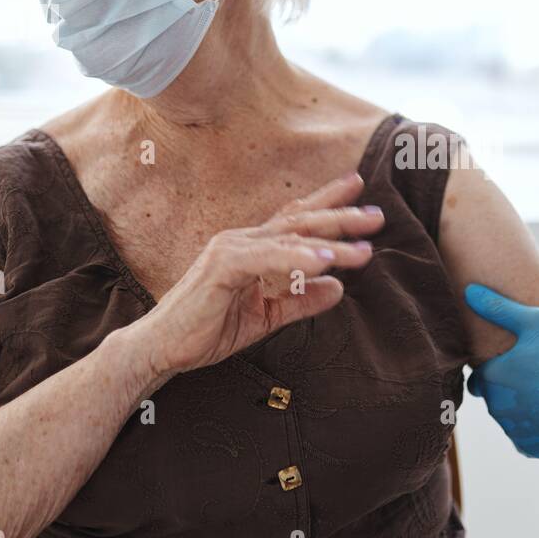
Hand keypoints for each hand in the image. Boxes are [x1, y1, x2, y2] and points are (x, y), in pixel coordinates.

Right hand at [126, 172, 382, 377]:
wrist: (161, 348)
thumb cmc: (206, 330)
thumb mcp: (266, 317)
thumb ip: (300, 301)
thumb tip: (339, 289)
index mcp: (252, 248)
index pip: (295, 218)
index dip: (327, 201)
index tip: (360, 189)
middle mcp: (243, 240)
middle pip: (300, 220)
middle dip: (341, 215)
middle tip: (378, 215)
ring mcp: (231, 249)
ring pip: (291, 238)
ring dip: (330, 240)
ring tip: (364, 247)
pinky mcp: (222, 267)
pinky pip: (267, 258)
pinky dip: (298, 258)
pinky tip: (325, 262)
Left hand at [464, 284, 538, 457]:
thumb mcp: (536, 321)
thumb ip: (498, 308)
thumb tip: (470, 292)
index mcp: (493, 377)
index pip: (479, 376)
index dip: (496, 368)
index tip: (515, 364)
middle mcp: (497, 407)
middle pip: (495, 396)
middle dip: (509, 388)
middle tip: (538, 376)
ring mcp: (514, 430)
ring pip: (509, 417)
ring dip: (521, 407)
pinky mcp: (532, 447)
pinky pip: (525, 435)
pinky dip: (536, 426)